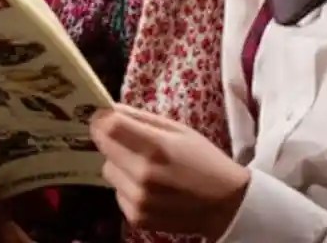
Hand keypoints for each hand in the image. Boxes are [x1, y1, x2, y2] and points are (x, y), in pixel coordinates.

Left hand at [90, 104, 249, 238]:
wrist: (225, 204)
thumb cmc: (203, 160)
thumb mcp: (178, 130)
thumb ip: (141, 119)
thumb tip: (109, 108)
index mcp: (156, 147)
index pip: (109, 127)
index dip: (102, 119)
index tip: (104, 116)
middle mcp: (144, 175)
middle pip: (104, 148)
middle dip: (111, 140)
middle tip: (130, 140)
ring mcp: (139, 200)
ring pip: (108, 171)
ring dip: (119, 165)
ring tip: (144, 167)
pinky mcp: (137, 217)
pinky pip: (117, 192)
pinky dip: (127, 186)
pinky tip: (148, 187)